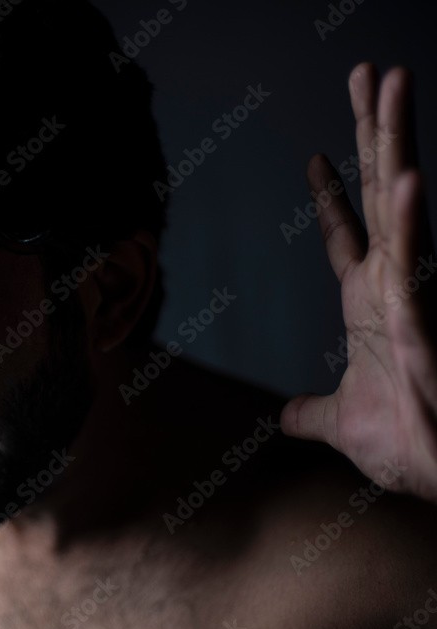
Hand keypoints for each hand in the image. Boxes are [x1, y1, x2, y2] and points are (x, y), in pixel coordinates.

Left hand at [282, 63, 436, 501]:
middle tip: (368, 73)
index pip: (345, 233)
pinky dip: (407, 221)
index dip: (331, 195)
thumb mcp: (341, 424)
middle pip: (376, 192)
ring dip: (394, 142)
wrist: (436, 476)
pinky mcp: (421, 319)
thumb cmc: (406, 444)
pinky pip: (415, 260)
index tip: (317, 157)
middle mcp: (391, 284)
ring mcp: (409, 293)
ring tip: (390, 82)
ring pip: (399, 203)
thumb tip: (286, 417)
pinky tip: (403, 177)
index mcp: (367, 302)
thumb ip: (312, 413)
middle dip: (372, 131)